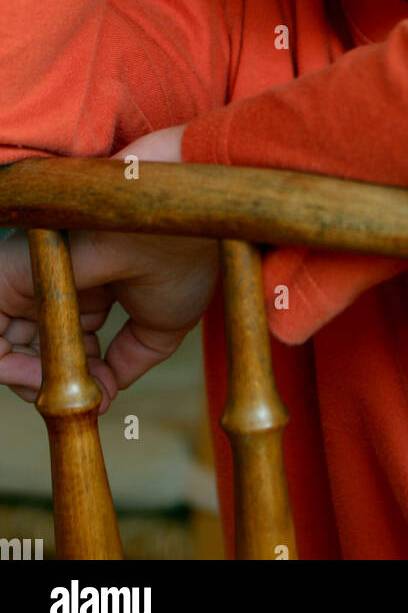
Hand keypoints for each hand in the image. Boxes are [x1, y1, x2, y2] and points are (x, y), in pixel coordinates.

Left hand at [0, 123, 215, 411]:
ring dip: (24, 377)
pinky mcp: (13, 270)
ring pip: (6, 339)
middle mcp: (61, 278)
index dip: (81, 376)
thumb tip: (103, 395)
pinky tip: (38, 377)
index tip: (104, 395)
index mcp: (93, 285)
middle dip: (47, 381)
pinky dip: (3, 363)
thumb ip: (128, 361)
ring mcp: (37, 274)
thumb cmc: (185, 255)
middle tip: (79, 398)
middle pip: (34, 345)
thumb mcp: (161, 326)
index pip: (65, 342)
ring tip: (55, 388)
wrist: (184, 214)